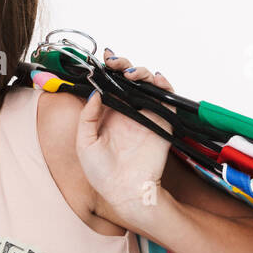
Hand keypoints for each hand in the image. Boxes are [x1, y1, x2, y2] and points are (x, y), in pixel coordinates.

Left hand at [76, 49, 175, 213]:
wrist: (125, 192)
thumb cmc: (102, 173)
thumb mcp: (85, 143)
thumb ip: (88, 117)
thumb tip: (96, 92)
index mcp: (108, 115)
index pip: (110, 85)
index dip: (107, 71)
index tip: (103, 60)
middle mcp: (127, 112)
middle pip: (128, 80)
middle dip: (122, 65)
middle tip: (114, 62)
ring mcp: (146, 115)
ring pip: (147, 84)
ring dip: (140, 72)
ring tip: (130, 74)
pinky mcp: (163, 121)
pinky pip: (167, 98)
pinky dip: (163, 84)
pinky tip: (155, 79)